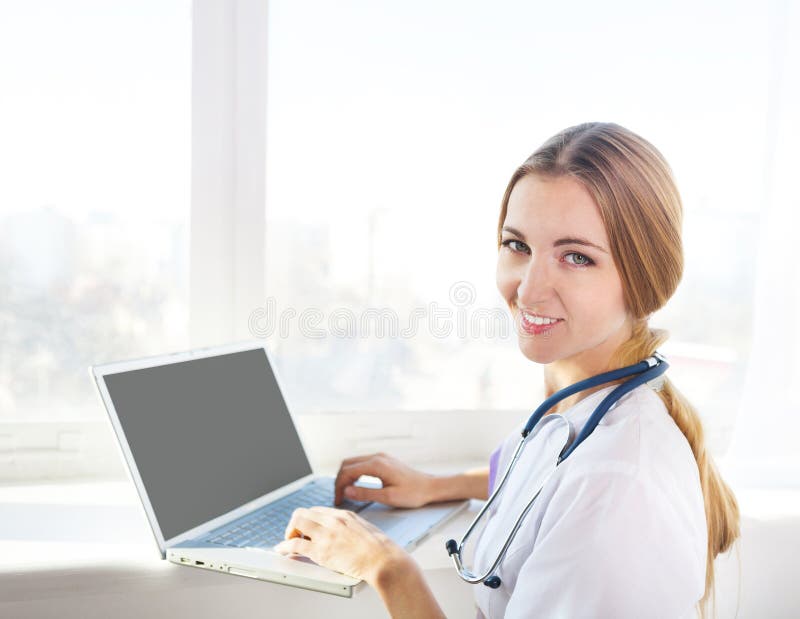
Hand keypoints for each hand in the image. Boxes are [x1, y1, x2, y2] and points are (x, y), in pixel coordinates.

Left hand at [273, 506, 409, 586]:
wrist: (383, 559)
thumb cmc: (380, 548)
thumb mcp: (365, 528)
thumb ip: (351, 527)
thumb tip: (344, 533)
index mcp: (344, 515)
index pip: (317, 510)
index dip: (309, 519)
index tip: (306, 528)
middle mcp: (333, 520)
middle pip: (303, 513)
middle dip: (296, 523)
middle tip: (295, 534)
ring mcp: (326, 534)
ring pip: (296, 523)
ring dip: (289, 532)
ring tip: (288, 541)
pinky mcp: (321, 550)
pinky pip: (295, 544)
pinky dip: (284, 546)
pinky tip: (282, 549)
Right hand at [334, 452, 434, 507]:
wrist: (430, 487)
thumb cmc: (413, 493)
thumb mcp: (388, 497)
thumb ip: (365, 493)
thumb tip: (346, 491)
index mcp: (376, 465)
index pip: (348, 472)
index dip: (339, 487)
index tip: (338, 501)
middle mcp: (377, 457)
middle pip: (347, 464)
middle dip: (340, 480)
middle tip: (339, 497)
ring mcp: (380, 457)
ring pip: (354, 462)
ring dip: (346, 476)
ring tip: (345, 493)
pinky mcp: (384, 461)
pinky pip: (362, 464)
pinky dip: (354, 473)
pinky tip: (355, 485)